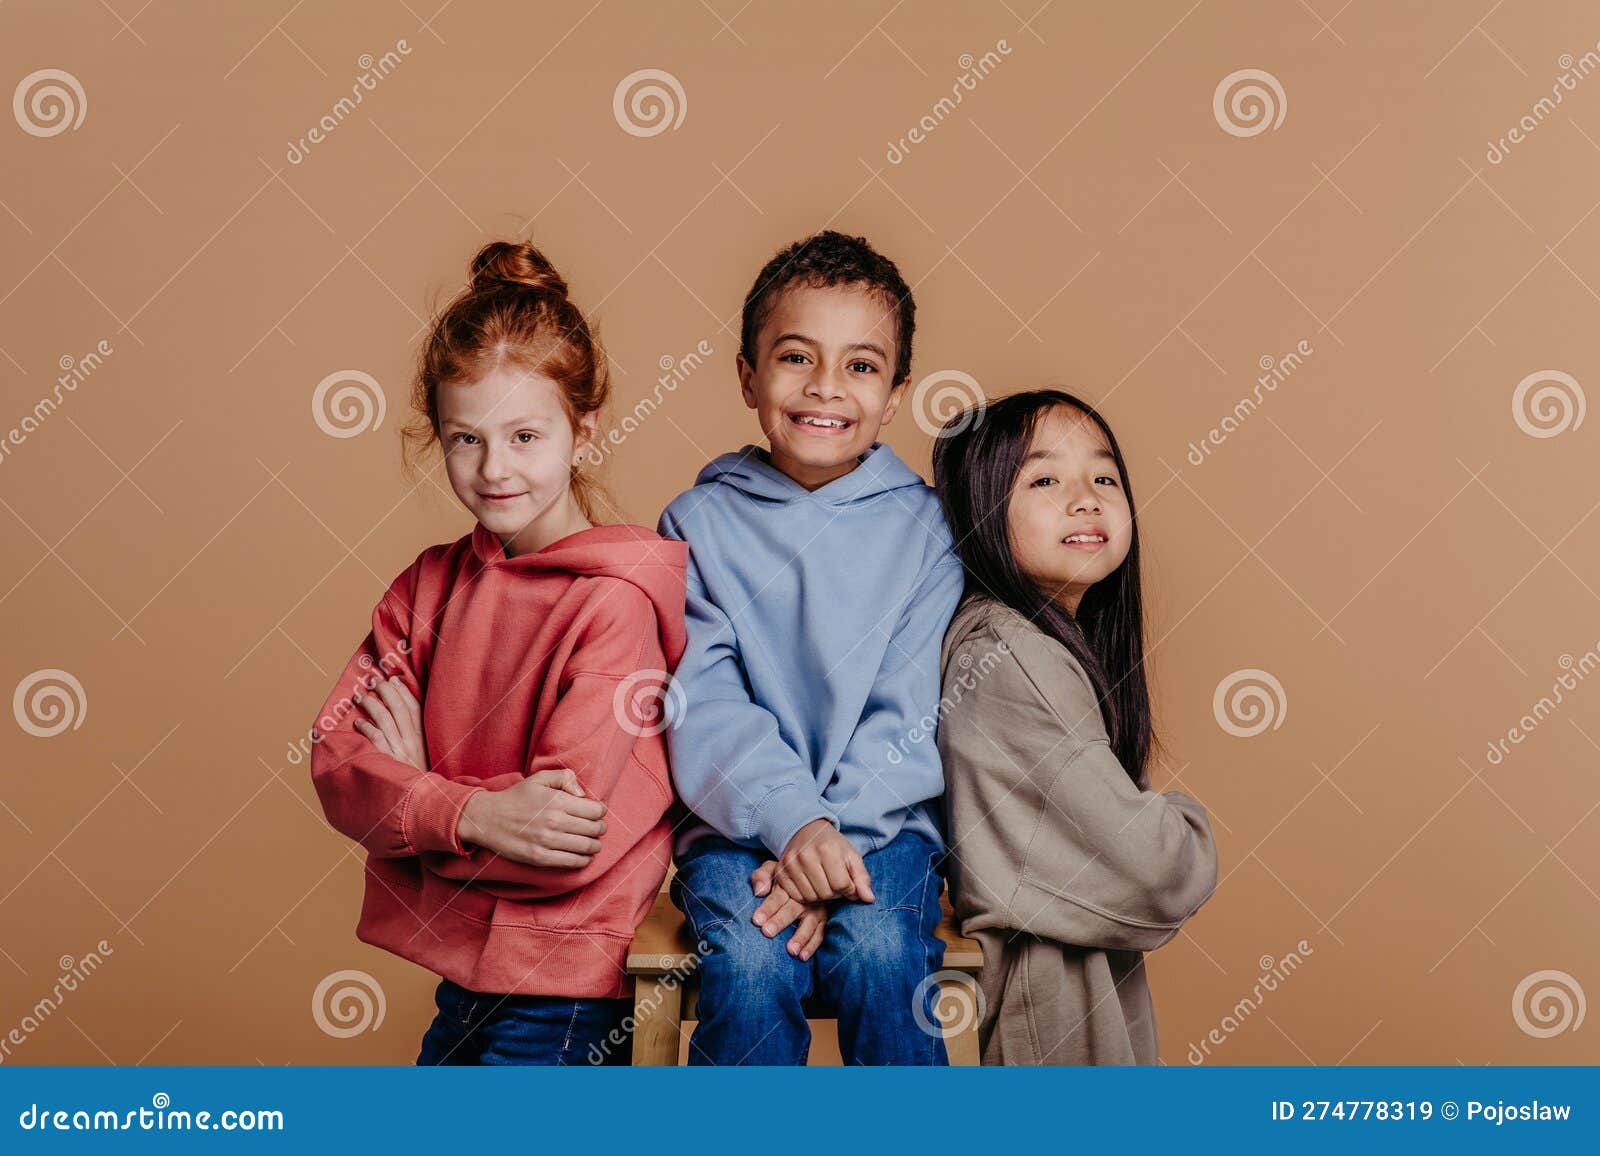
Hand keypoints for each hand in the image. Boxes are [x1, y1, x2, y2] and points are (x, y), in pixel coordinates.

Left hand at [354, 675, 428, 770]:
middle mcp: (412, 741)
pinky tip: (358, 723)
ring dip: (371, 705)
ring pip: (385, 719)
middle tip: (373, 681)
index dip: (404, 691)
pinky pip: (376, 740)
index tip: (394, 679)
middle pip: (399, 708)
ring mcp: (399, 750)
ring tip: (361, 697)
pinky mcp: (388, 761)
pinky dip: (367, 728)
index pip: (414, 707)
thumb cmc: (419, 779)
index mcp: (422, 737)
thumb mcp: (423, 755)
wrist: (423, 803)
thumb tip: (402, 720)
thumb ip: (415, 738)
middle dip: (386, 691)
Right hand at [457, 768, 607, 868]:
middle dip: (600, 828)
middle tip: (597, 828)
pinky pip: (572, 862)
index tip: (597, 812)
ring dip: (594, 845)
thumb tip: (584, 795)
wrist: (487, 818)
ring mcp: (547, 841)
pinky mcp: (540, 858)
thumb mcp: (540, 778)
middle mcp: (555, 821)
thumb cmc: (517, 797)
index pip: (596, 810)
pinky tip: (583, 855)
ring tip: (592, 842)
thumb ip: (565, 778)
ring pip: (587, 847)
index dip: (601, 811)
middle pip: (594, 829)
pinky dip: (583, 860)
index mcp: (558, 801)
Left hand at [750, 860, 825, 960]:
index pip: (777, 897)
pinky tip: (803, 956)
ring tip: (790, 950)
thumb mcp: (772, 869)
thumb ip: (761, 876)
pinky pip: (819, 934)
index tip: (756, 920)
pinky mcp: (823, 920)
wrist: (812, 873)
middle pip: (791, 910)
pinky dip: (812, 946)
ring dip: (800, 937)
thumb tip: (759, 890)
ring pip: (808, 924)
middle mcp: (804, 898)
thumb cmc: (785, 877)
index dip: (767, 908)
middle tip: (767, 932)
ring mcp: (815, 909)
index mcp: (789, 885)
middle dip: (779, 921)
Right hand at [776, 818, 873, 903]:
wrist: (806, 830)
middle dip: (834, 892)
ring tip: (822, 882)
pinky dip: (805, 895)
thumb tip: (869, 899)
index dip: (849, 889)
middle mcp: (806, 855)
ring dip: (820, 895)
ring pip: (810, 897)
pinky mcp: (781, 871)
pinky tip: (810, 884)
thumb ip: (862, 878)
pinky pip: (796, 896)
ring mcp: (791, 863)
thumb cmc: (832, 845)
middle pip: (826, 893)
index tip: (848, 883)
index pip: (842, 885)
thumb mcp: (851, 856)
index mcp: (827, 849)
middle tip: (833, 881)